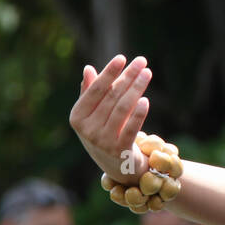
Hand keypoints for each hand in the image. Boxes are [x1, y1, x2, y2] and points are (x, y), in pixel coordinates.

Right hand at [68, 54, 152, 183]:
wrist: (118, 167)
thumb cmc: (104, 133)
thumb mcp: (93, 115)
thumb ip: (90, 93)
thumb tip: (88, 68)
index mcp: (77, 117)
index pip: (95, 90)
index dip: (108, 73)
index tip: (122, 58)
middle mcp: (87, 130)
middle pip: (111, 97)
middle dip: (127, 77)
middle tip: (142, 61)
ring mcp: (102, 141)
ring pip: (122, 109)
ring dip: (136, 89)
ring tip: (147, 73)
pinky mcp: (120, 150)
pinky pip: (130, 128)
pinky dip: (138, 114)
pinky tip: (145, 99)